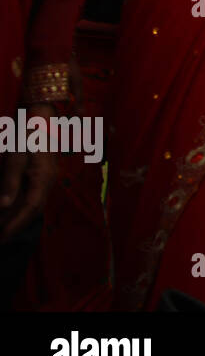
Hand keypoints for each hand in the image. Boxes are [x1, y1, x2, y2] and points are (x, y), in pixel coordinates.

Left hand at [0, 103, 56, 241]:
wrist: (42, 117)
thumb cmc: (27, 135)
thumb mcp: (15, 156)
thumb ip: (10, 181)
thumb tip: (3, 206)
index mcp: (43, 178)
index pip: (29, 209)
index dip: (15, 225)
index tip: (1, 238)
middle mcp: (48, 182)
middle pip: (33, 210)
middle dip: (15, 226)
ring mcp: (47, 179)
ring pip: (33, 205)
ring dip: (17, 218)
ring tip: (1, 230)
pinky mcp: (43, 175)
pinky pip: (32, 197)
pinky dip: (20, 208)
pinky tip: (9, 212)